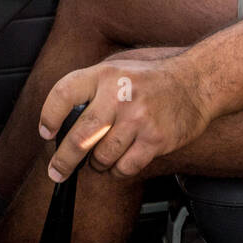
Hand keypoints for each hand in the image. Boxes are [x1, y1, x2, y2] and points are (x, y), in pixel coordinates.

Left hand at [38, 55, 211, 181]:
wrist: (195, 82)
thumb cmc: (150, 81)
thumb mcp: (117, 71)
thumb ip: (90, 91)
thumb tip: (61, 127)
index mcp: (105, 75)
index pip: (64, 94)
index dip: (49, 117)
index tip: (47, 132)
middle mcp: (119, 95)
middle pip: (80, 136)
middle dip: (64, 160)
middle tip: (57, 171)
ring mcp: (138, 118)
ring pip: (101, 157)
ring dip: (97, 164)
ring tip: (101, 158)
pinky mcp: (155, 139)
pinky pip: (124, 168)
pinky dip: (117, 170)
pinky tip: (120, 162)